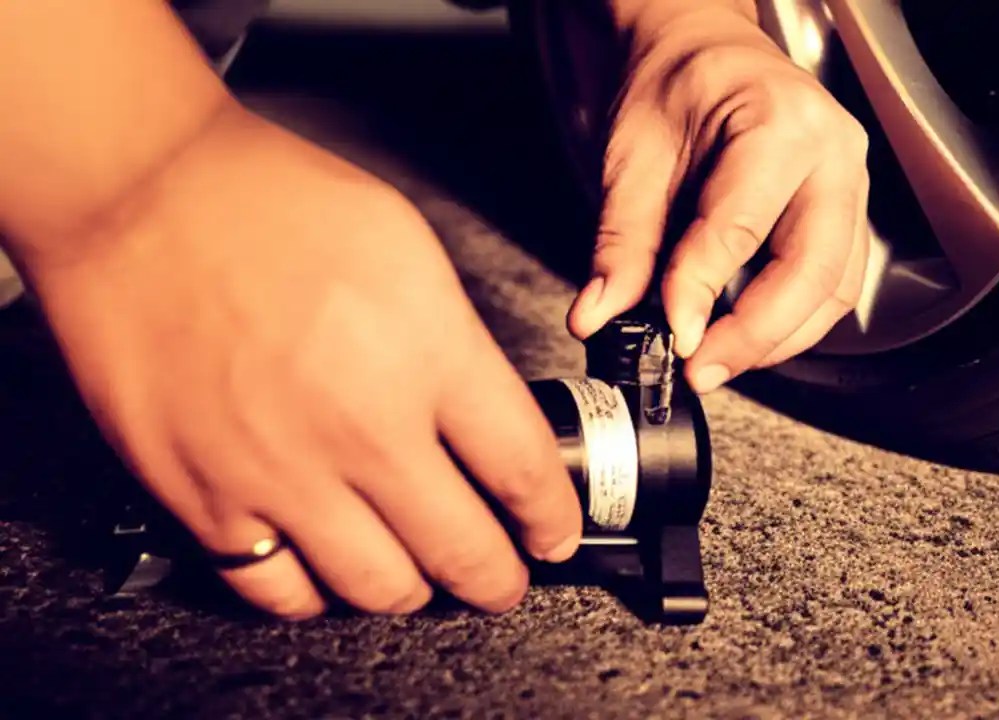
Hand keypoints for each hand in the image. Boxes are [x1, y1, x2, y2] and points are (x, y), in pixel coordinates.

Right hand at [20, 103, 581, 617]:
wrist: (137, 195)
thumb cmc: (267, 202)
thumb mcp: (410, 252)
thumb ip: (453, 345)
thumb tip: (478, 414)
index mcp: (430, 357)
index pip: (524, 472)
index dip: (551, 519)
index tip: (554, 533)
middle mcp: (364, 430)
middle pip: (464, 551)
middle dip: (498, 578)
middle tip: (502, 579)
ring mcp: (281, 473)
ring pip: (378, 588)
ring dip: (415, 591)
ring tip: (421, 577)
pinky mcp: (203, 497)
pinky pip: (277, 591)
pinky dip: (316, 594)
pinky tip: (328, 575)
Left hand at [567, 2, 870, 392]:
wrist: (704, 51)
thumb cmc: (675, 85)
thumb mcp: (632, 156)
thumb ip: (620, 241)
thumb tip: (599, 313)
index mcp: (778, 121)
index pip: (741, 226)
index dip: (702, 290)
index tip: (672, 336)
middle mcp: (832, 152)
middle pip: (811, 270)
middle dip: (756, 334)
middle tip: (702, 369)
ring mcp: (851, 182)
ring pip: (834, 288)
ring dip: (779, 339)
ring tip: (718, 363)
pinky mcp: (847, 212)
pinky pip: (835, 284)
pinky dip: (795, 322)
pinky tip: (748, 337)